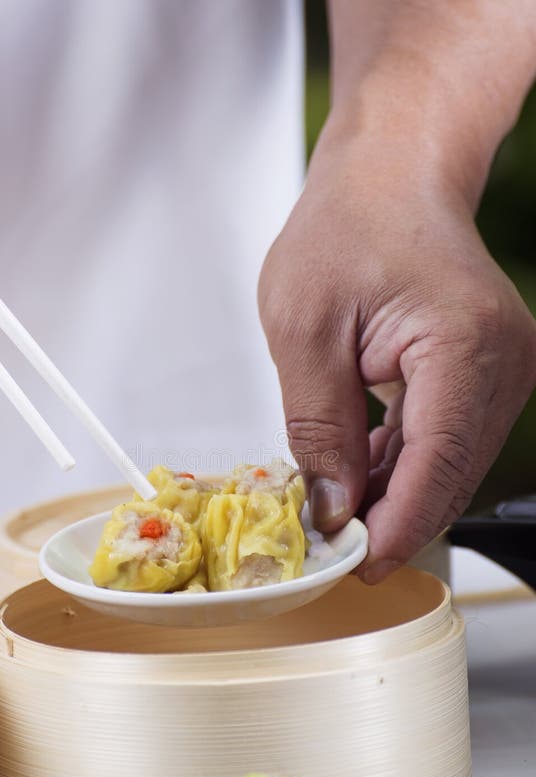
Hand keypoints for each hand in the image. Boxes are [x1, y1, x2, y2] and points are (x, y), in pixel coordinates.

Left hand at [259, 125, 535, 583]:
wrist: (391, 177)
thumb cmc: (349, 225)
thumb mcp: (304, 330)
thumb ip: (320, 429)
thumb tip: (336, 510)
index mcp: (466, 346)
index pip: (437, 467)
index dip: (395, 528)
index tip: (350, 566)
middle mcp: (505, 364)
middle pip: (451, 478)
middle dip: (390, 520)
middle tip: (329, 548)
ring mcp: (505, 372)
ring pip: (450, 469)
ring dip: (394, 496)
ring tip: (334, 505)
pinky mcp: (487, 377)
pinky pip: (447, 444)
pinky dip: (403, 467)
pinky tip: (360, 471)